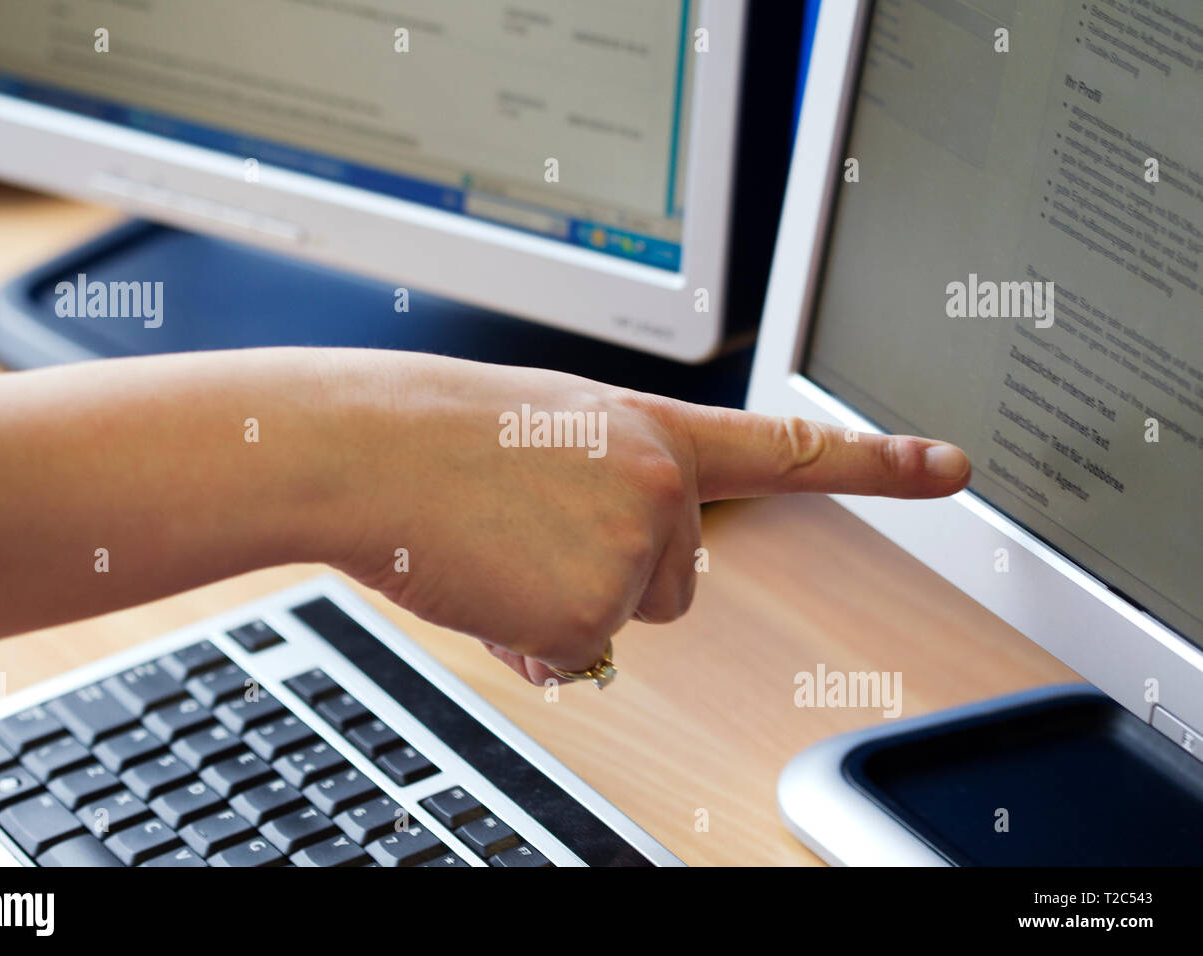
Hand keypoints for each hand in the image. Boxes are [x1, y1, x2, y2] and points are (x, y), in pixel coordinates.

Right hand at [314, 350, 971, 684]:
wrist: (366, 446)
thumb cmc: (437, 432)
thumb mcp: (551, 429)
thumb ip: (612, 484)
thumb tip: (613, 589)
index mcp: (654, 429)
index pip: (787, 448)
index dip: (877, 462)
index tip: (951, 468)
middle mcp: (664, 484)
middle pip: (679, 580)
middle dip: (614, 577)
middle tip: (533, 532)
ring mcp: (635, 547)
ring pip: (626, 620)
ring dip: (566, 604)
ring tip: (501, 545)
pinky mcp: (596, 611)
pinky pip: (576, 655)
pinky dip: (529, 637)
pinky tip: (488, 581)